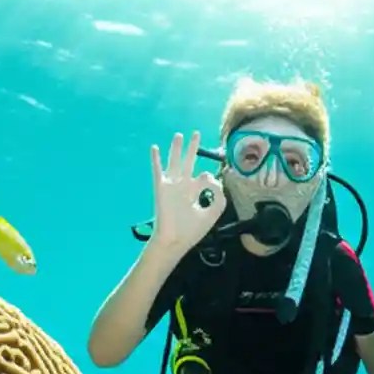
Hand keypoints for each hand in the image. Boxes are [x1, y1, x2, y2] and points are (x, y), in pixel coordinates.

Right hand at [149, 131, 225, 252]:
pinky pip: (157, 170)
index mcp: (194, 193)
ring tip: (179, 135)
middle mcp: (183, 186)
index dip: (212, 179)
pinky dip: (156, 159)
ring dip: (176, 148)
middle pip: (188, 162)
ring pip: (174, 162)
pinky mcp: (161, 188)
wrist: (174, 240)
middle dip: (193, 148)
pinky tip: (154, 147)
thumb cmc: (192, 231)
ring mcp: (171, 186)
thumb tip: (217, 181)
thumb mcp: (212, 214)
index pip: (203, 177)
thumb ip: (219, 198)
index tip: (214, 186)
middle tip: (196, 133)